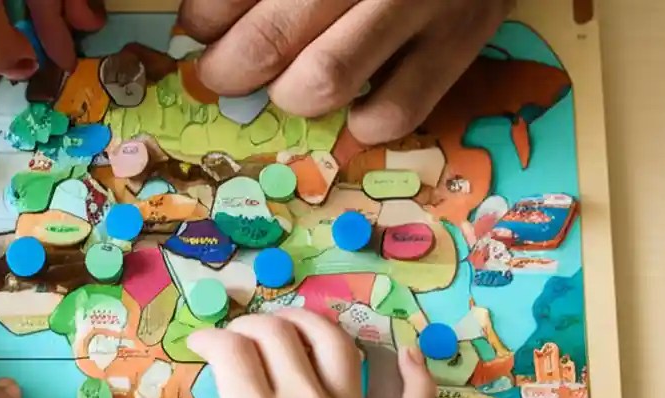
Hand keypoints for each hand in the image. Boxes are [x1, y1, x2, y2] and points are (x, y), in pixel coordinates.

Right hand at [137, 310, 433, 397]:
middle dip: (250, 326)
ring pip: (338, 344)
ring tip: (288, 327)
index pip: (233, 351)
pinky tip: (399, 353)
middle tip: (233, 340)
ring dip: (309, 323)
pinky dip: (410, 372)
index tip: (198, 347)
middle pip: (280, 335)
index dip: (210, 339)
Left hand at [177, 0, 514, 143]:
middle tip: (224, 71)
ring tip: (289, 84)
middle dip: (233, 65)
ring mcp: (426, 2)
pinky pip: (395, 112)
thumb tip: (207, 18)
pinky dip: (361, 120)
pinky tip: (355, 100)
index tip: (198, 26)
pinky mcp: (465, 41)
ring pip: (325, 79)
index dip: (207, 15)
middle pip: (273, 36)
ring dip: (291, 93)